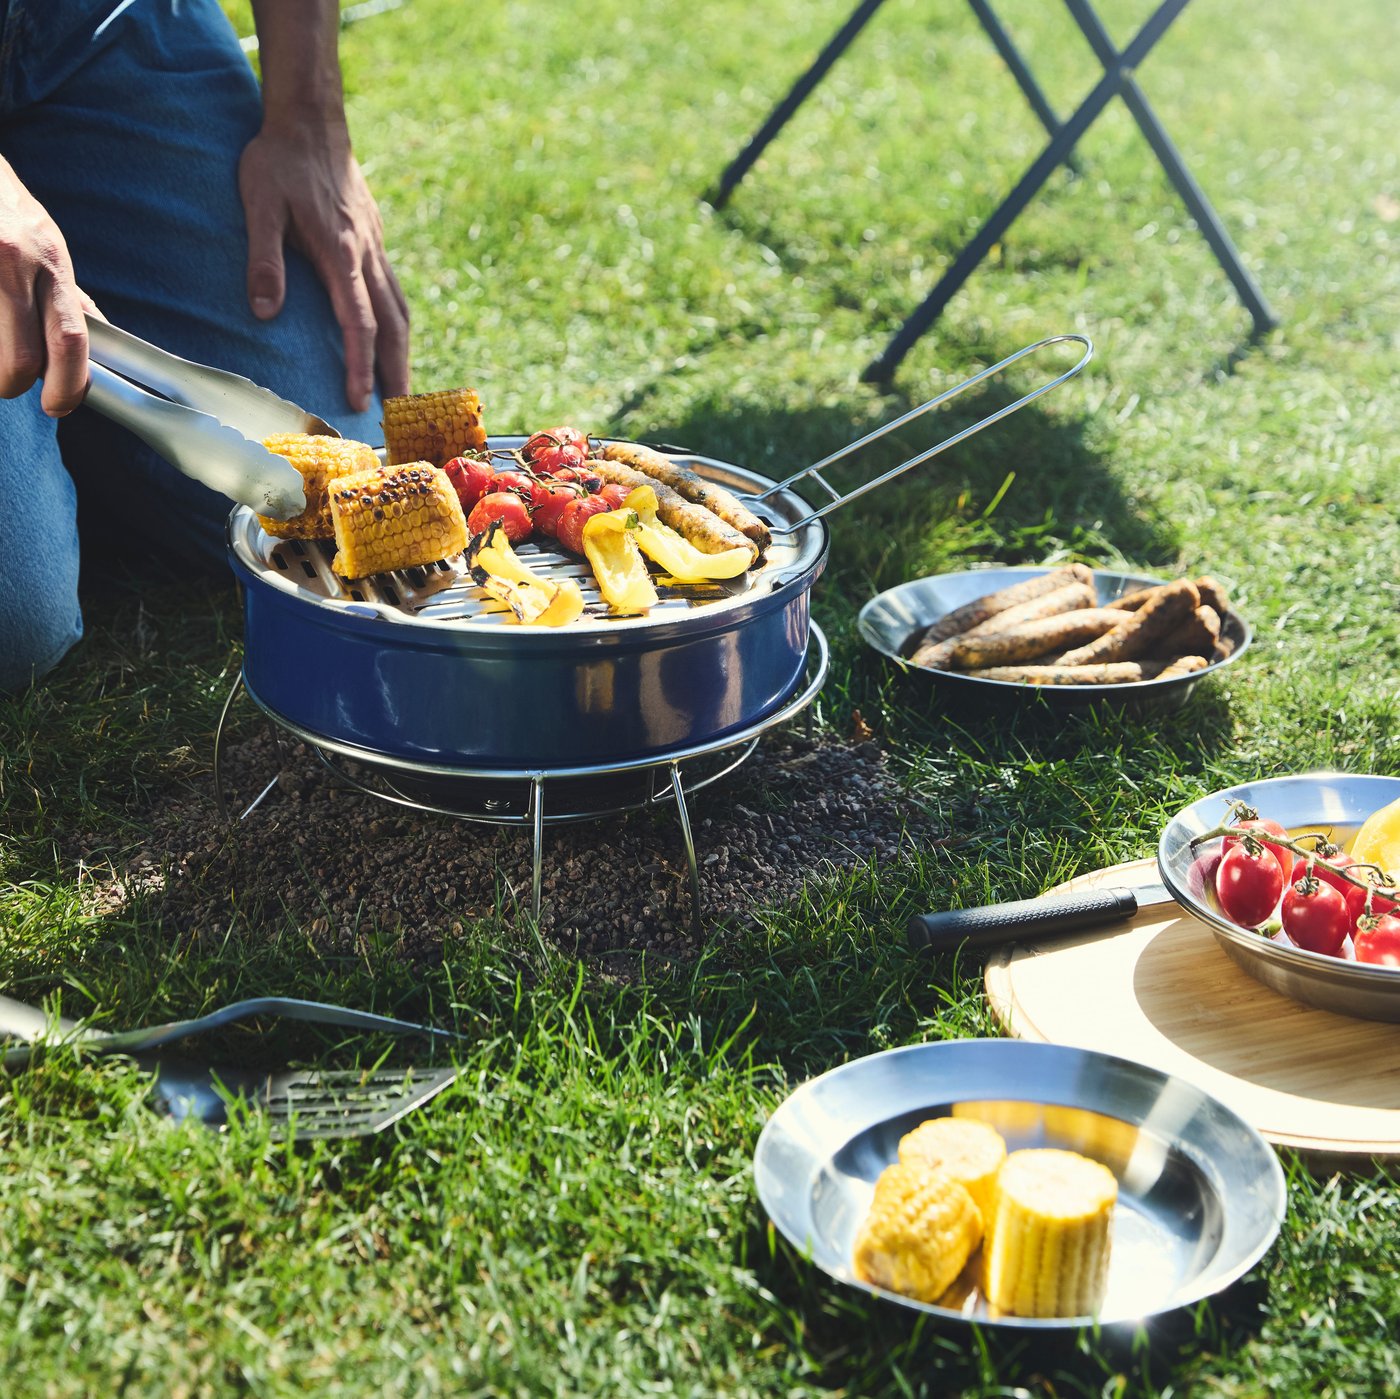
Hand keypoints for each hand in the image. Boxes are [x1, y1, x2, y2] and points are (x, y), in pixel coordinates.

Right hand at [0, 157, 98, 415]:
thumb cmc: (4, 211)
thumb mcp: (45, 244)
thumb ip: (66, 295)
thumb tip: (101, 338)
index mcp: (48, 260)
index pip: (70, 339)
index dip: (69, 384)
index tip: (59, 404)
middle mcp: (12, 260)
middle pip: (21, 357)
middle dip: (15, 384)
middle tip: (11, 384)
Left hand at [238, 120, 408, 411]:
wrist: (311, 119)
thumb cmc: (279, 159)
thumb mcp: (259, 203)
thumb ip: (265, 259)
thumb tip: (265, 313)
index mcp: (343, 253)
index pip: (359, 322)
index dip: (359, 365)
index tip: (359, 401)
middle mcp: (368, 256)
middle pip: (393, 327)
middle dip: (396, 373)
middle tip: (399, 415)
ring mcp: (377, 250)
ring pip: (401, 313)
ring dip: (402, 354)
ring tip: (400, 390)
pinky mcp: (375, 243)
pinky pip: (396, 295)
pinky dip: (399, 327)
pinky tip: (392, 343)